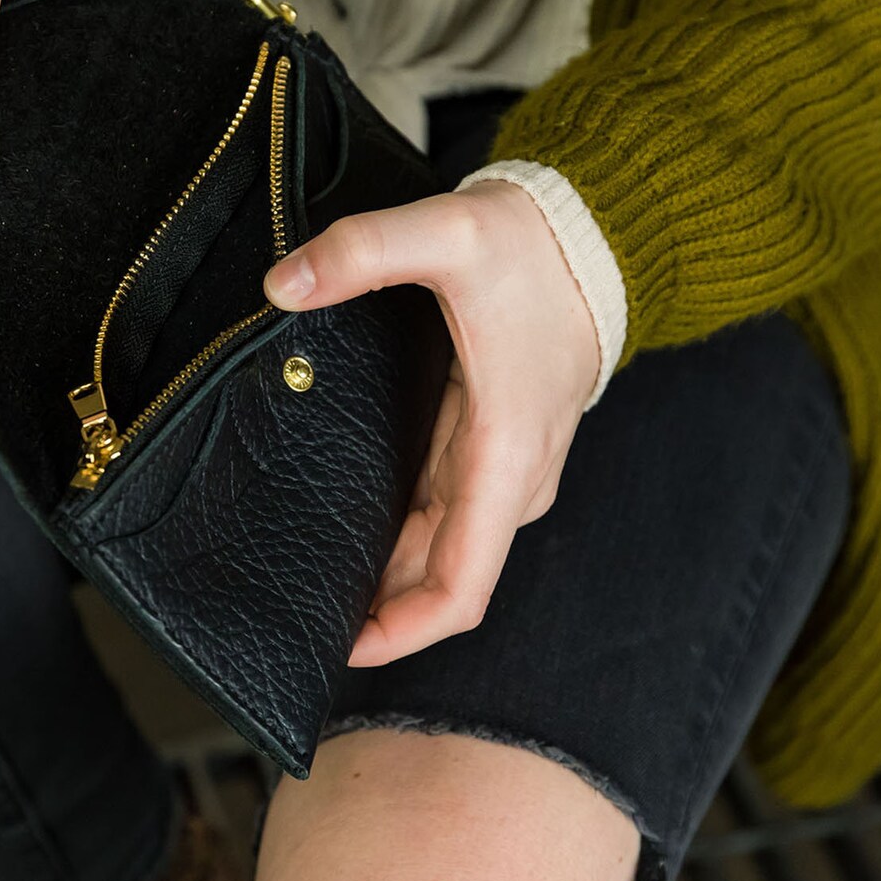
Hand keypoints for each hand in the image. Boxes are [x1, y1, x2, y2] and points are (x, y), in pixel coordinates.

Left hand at [263, 181, 599, 666]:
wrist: (601, 234)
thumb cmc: (538, 246)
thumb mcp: (449, 233)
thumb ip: (362, 251)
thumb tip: (280, 284)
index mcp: (504, 455)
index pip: (461, 587)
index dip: (401, 632)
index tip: (338, 647)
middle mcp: (510, 476)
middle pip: (438, 577)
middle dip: (374, 607)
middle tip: (290, 610)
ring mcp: (503, 465)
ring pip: (438, 548)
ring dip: (383, 573)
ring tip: (305, 574)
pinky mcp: (491, 443)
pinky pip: (441, 512)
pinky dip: (397, 533)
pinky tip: (345, 522)